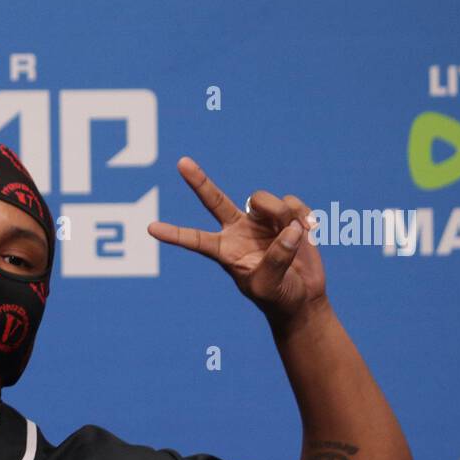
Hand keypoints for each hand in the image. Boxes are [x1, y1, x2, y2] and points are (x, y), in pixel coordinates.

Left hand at [148, 156, 326, 324]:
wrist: (302, 296)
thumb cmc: (277, 296)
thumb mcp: (269, 284)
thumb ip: (276, 258)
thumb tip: (289, 228)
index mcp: (224, 251)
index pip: (195, 239)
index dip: (174, 234)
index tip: (150, 228)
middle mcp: (237, 230)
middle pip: (214, 200)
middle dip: (199, 181)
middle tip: (181, 163)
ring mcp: (260, 220)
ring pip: (264, 200)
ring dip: (282, 215)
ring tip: (294, 235)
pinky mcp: (284, 215)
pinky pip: (291, 202)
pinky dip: (302, 215)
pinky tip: (310, 230)